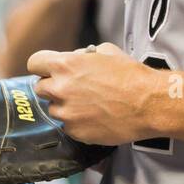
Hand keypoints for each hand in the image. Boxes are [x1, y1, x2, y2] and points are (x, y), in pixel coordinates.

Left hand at [27, 43, 156, 144]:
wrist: (149, 104)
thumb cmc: (131, 76)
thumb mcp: (106, 51)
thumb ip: (83, 56)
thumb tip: (76, 59)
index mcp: (65, 65)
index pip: (34, 63)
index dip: (42, 66)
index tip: (49, 70)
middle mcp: (60, 89)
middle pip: (40, 88)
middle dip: (53, 87)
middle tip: (72, 89)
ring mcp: (67, 113)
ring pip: (54, 109)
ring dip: (65, 106)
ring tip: (88, 104)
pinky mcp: (76, 132)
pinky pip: (68, 126)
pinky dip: (77, 123)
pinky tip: (95, 117)